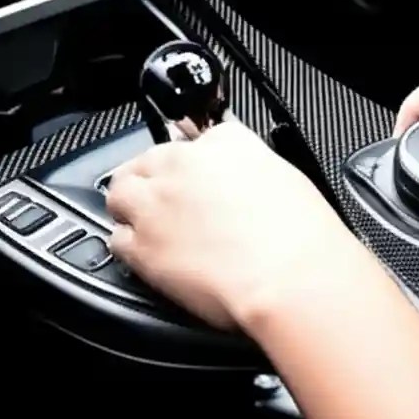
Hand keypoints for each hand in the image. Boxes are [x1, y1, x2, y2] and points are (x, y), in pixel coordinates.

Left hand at [105, 122, 375, 332]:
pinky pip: (117, 239)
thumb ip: (252, 172)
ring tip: (147, 225)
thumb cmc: (302, 238)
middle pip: (145, 162)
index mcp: (224, 144)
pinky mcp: (142, 247)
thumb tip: (242, 186)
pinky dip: (129, 245)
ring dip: (131, 207)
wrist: (290, 279)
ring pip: (120, 195)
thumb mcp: (286, 181)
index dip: (195, 164)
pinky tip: (148, 255)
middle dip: (151, 179)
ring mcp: (156, 206)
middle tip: (166, 201)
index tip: (200, 181)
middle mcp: (182, 167)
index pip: (197, 138)